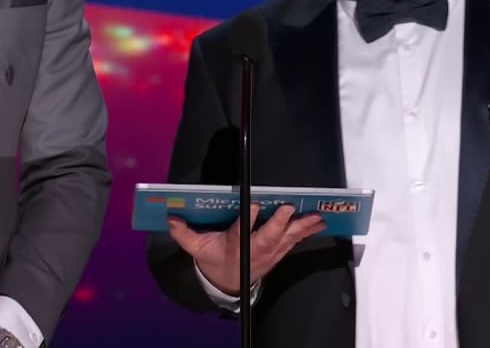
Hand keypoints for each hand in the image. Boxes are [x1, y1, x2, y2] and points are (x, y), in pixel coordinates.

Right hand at [168, 203, 325, 295]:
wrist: (228, 284)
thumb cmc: (214, 259)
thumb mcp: (196, 248)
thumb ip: (184, 234)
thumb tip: (171, 218)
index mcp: (234, 245)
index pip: (240, 230)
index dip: (248, 217)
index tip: (253, 204)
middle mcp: (255, 249)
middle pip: (269, 236)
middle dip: (279, 223)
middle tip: (288, 208)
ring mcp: (270, 252)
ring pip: (287, 239)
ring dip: (302, 227)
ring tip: (317, 216)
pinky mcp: (279, 252)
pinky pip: (295, 241)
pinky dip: (307, 231)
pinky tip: (319, 222)